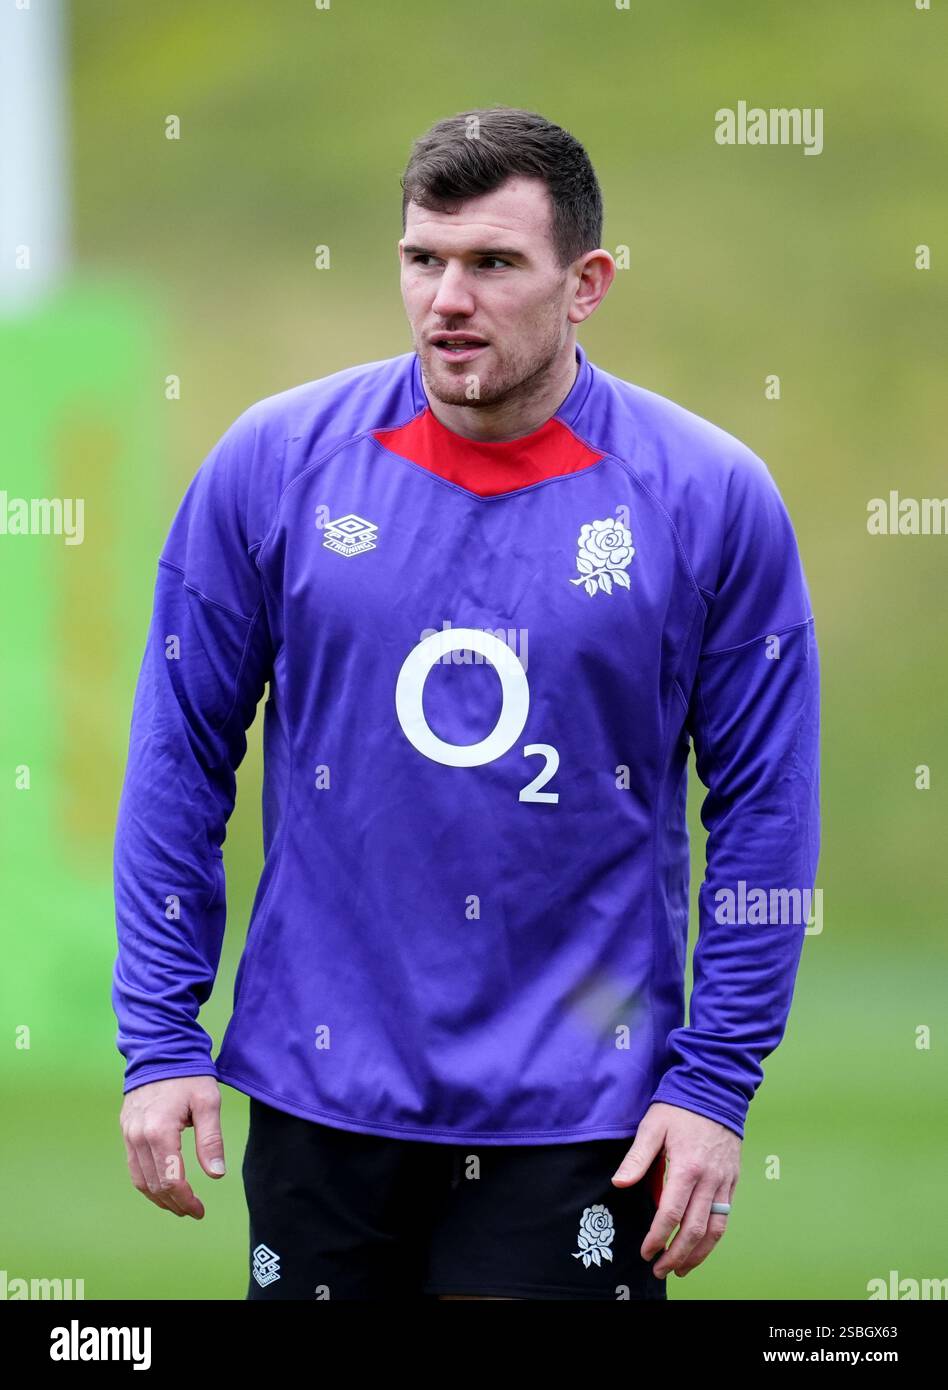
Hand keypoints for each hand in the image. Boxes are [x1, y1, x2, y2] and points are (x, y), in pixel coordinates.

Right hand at [119, 1076, 224, 1218]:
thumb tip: (216, 1174)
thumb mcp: (208, 1102)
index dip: (186, 1200)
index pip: (170, 1180)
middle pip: (154, 1185)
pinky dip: (147, 1182)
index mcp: (159, 1131)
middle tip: (193, 1211)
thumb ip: (211, 1139)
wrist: (160, 1050)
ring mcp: (128, 1134)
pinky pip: (133, 1166)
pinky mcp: (126, 1130)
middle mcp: (138, 1137)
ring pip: (140, 1180)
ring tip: (179, 1205)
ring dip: (159, 1198)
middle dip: (174, 1203)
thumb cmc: (188, 1075)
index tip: (200, 1211)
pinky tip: (162, 1186)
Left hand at [610, 1101, 740, 1278]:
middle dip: (677, 1255)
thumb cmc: (680, 1107)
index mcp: (687, 1167)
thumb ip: (637, 1158)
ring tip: (681, 1269)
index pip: (670, 1214)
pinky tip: (701, 1247)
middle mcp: (709, 1179)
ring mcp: (724, 1181)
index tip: (646, 1252)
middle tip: (660, 1270)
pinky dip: (714, 1237)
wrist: (715, 1090)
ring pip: (715, 1229)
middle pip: (695, 1229)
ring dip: (698, 1254)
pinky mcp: (732, 1180)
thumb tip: (619, 1184)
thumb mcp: (653, 1126)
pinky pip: (725, 1217)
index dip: (657, 1237)